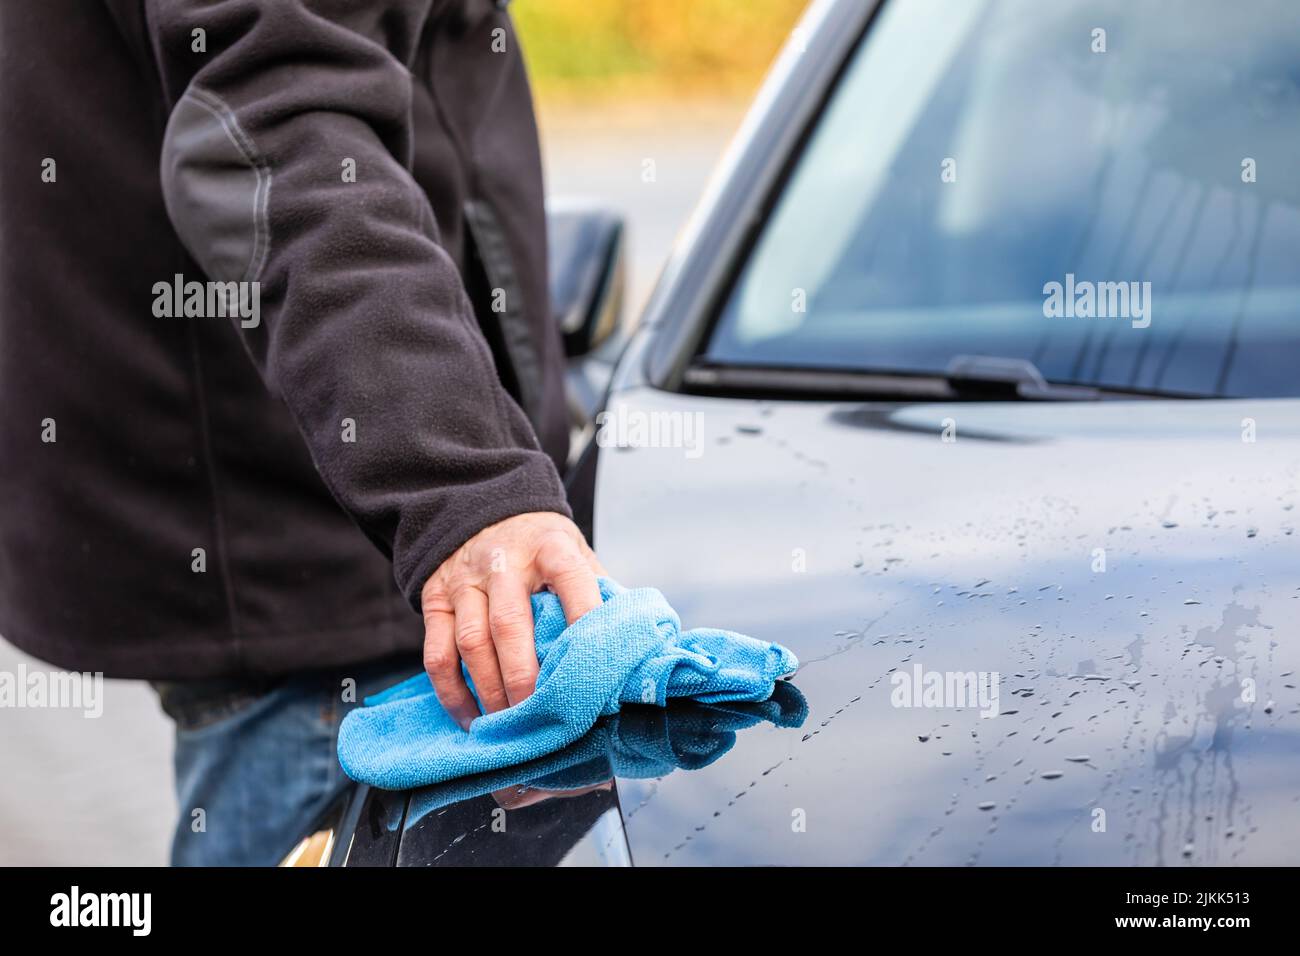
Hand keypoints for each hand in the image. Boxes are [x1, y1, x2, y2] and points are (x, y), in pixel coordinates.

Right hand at [420, 512, 605, 728]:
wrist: (483, 511)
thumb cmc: (542, 547)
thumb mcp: (576, 552)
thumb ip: (599, 592)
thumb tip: (636, 645)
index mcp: (550, 547)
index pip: (571, 579)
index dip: (584, 618)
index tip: (596, 664)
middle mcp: (503, 562)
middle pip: (510, 624)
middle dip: (524, 677)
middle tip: (540, 716)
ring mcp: (464, 581)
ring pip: (471, 643)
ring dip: (490, 691)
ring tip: (508, 725)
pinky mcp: (434, 599)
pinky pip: (437, 654)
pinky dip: (453, 693)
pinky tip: (471, 719)